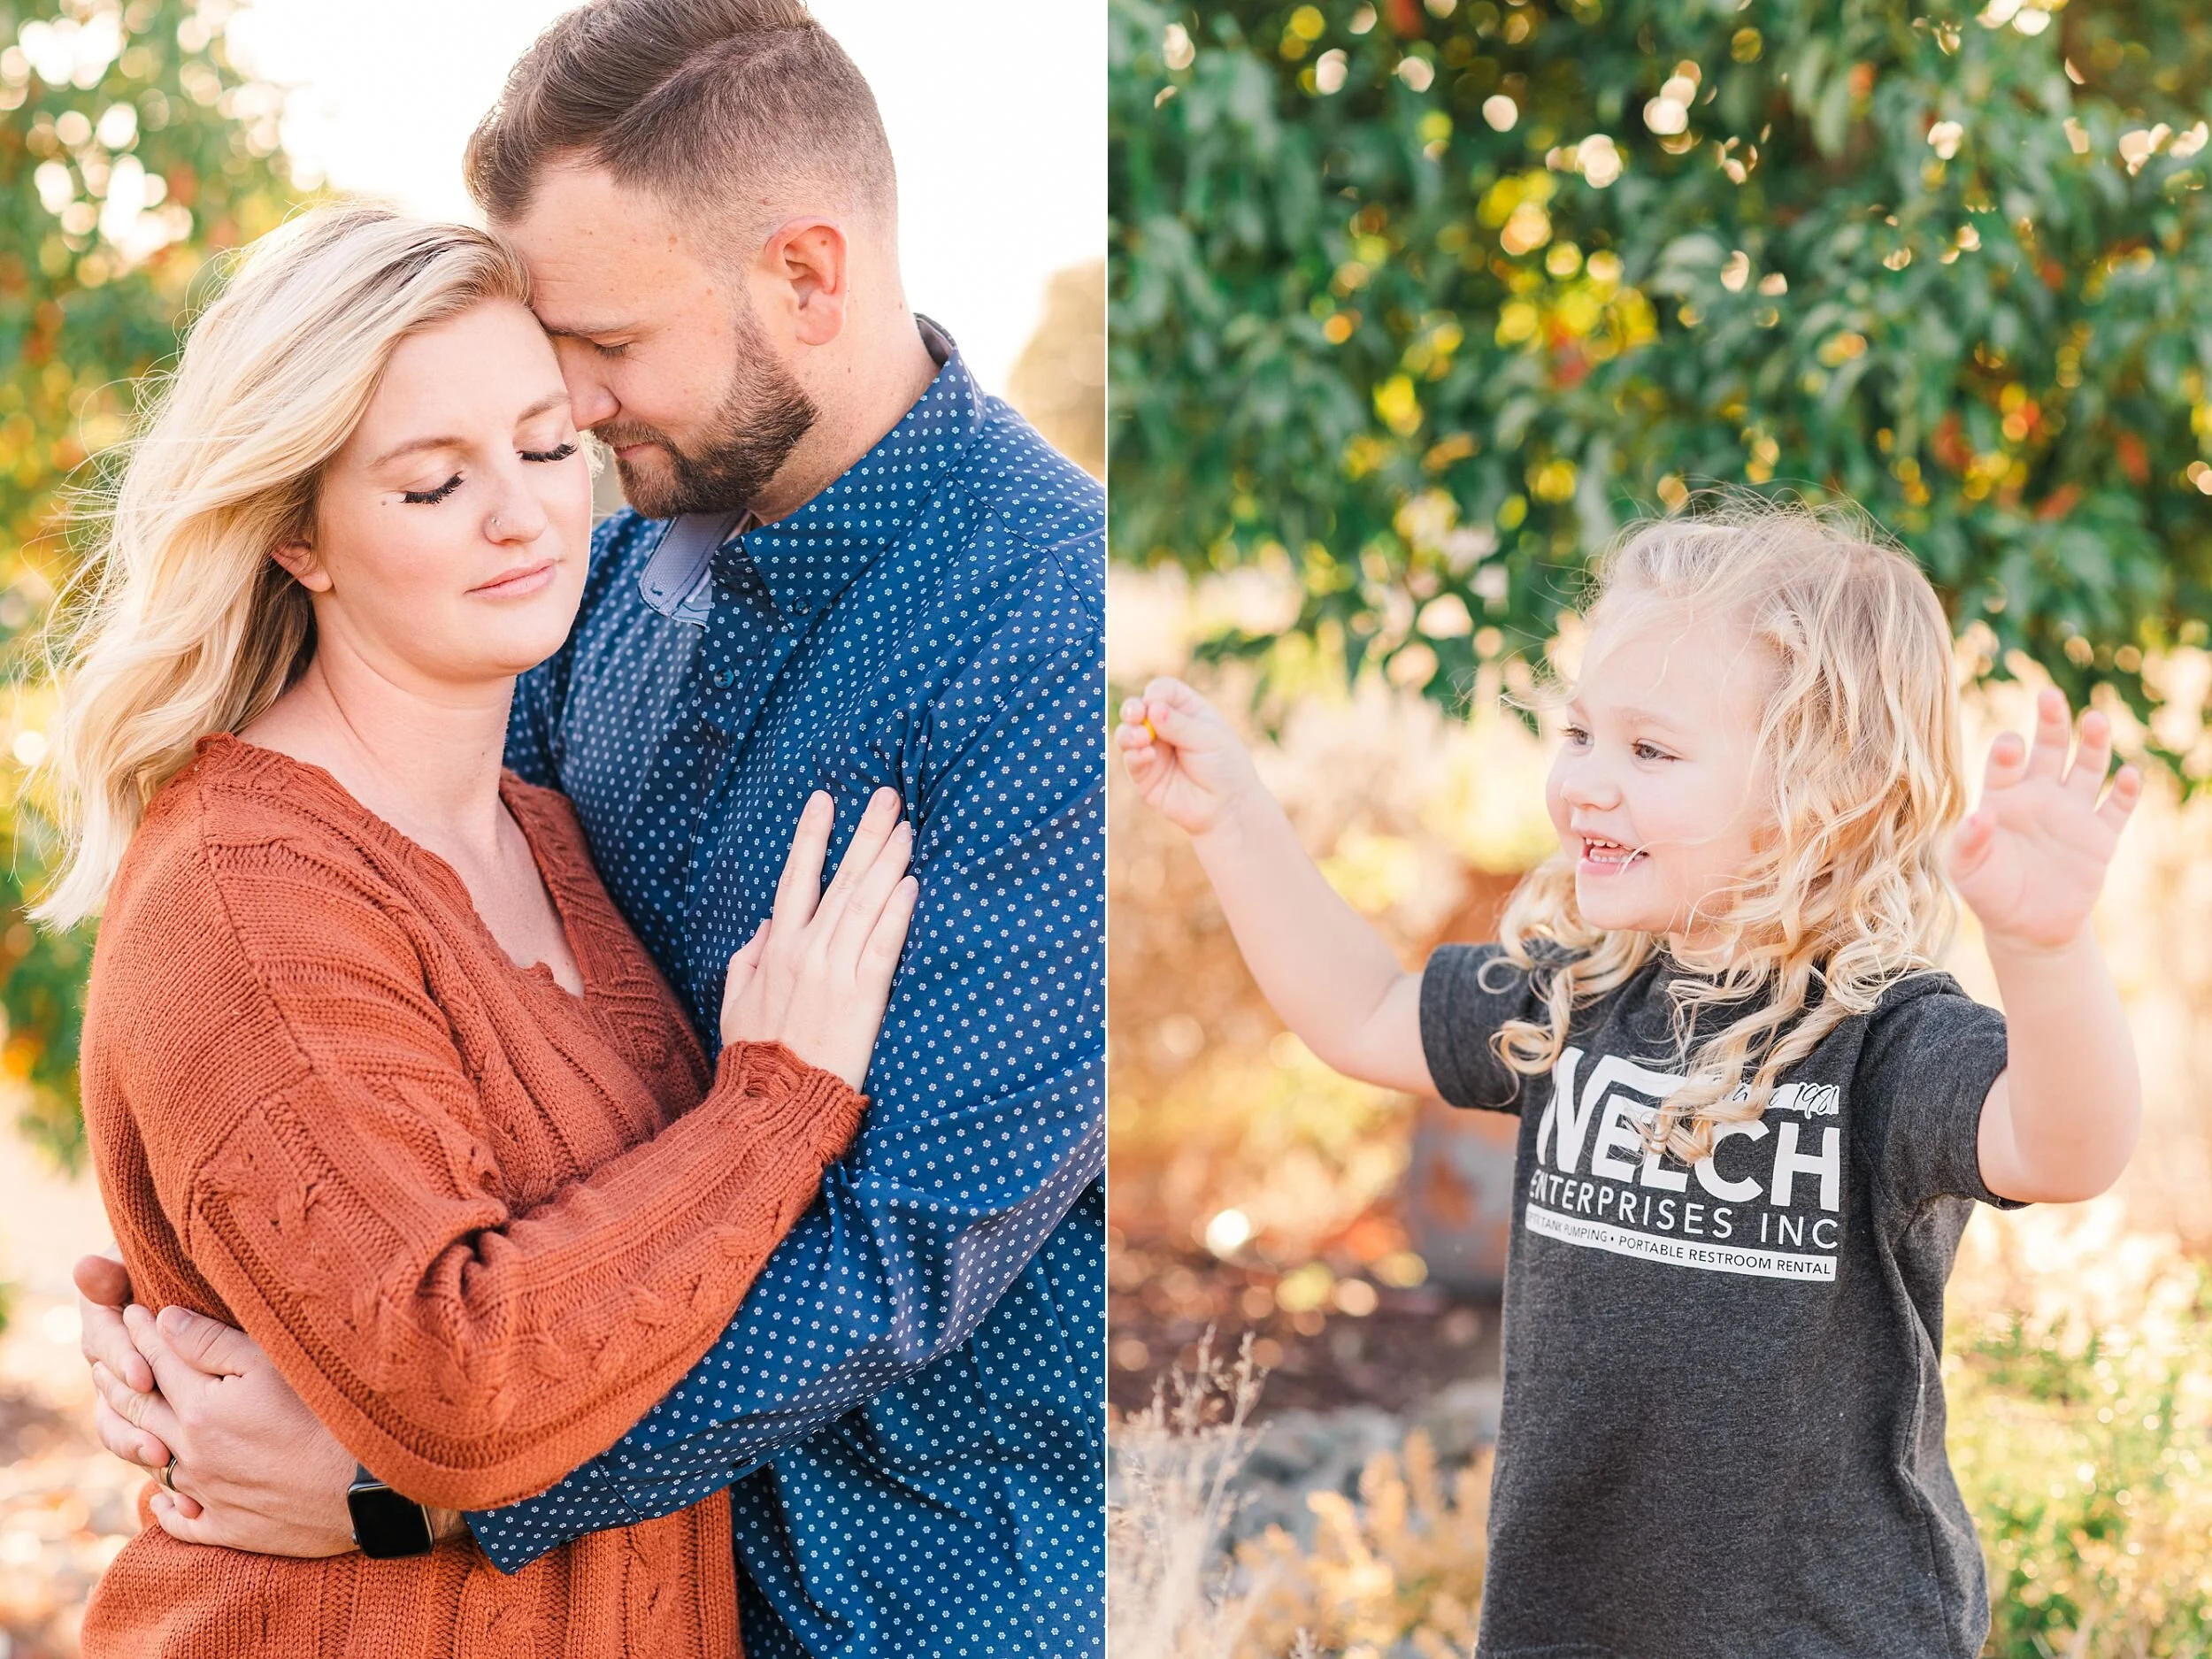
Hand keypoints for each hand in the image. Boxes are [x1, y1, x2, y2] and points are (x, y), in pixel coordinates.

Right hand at [76, 1251, 176, 1474]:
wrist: (218, 1284)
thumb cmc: (187, 1267)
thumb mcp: (160, 1265)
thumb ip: (121, 1270)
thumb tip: (83, 1266)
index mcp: (112, 1321)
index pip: (105, 1344)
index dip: (122, 1359)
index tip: (144, 1374)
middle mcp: (116, 1358)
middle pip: (111, 1394)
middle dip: (132, 1417)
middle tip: (159, 1439)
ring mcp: (133, 1388)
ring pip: (120, 1425)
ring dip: (137, 1445)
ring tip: (164, 1461)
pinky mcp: (158, 1410)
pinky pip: (145, 1442)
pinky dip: (156, 1461)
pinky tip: (180, 1488)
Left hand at [93, 1301, 358, 1556]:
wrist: (360, 1490)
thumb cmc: (325, 1415)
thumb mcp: (273, 1364)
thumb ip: (213, 1342)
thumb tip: (164, 1319)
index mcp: (200, 1408)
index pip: (159, 1359)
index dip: (144, 1330)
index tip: (132, 1309)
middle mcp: (191, 1452)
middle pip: (141, 1410)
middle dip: (119, 1379)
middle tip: (103, 1359)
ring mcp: (205, 1494)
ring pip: (151, 1464)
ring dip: (134, 1436)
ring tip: (126, 1415)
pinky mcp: (227, 1527)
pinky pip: (179, 1520)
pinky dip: (166, 1506)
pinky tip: (163, 1496)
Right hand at [720, 787, 918, 1088]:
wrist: (773, 1104)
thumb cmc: (756, 1058)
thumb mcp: (734, 1004)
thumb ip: (746, 960)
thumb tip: (765, 924)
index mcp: (776, 950)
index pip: (796, 878)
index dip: (811, 836)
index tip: (825, 800)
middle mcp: (805, 951)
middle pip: (841, 880)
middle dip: (865, 834)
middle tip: (888, 797)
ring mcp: (834, 972)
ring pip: (865, 903)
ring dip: (888, 861)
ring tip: (907, 828)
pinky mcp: (862, 997)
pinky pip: (883, 945)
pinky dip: (898, 912)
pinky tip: (911, 883)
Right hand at [1114, 677, 1265, 838]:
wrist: (1226, 808)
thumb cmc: (1225, 768)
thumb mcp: (1208, 739)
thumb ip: (1179, 724)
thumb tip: (1152, 708)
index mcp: (1186, 711)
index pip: (1162, 690)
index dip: (1156, 693)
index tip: (1156, 701)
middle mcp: (1165, 728)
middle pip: (1138, 708)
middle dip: (1132, 708)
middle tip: (1136, 714)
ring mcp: (1152, 750)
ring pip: (1127, 733)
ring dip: (1129, 733)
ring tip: (1141, 738)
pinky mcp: (1144, 775)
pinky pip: (1130, 760)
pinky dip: (1134, 755)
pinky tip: (1148, 757)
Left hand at [1950, 687, 2140, 953]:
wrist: (2027, 925)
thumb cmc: (1989, 891)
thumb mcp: (1967, 871)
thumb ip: (1968, 843)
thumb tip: (1980, 816)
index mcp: (2002, 797)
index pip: (2005, 765)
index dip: (2007, 752)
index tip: (2010, 744)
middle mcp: (2038, 796)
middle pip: (2048, 749)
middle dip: (2051, 723)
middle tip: (2049, 696)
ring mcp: (2072, 813)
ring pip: (2087, 768)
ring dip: (2093, 744)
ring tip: (2095, 719)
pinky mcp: (2100, 836)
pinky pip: (2116, 809)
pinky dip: (2125, 792)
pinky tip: (2128, 775)